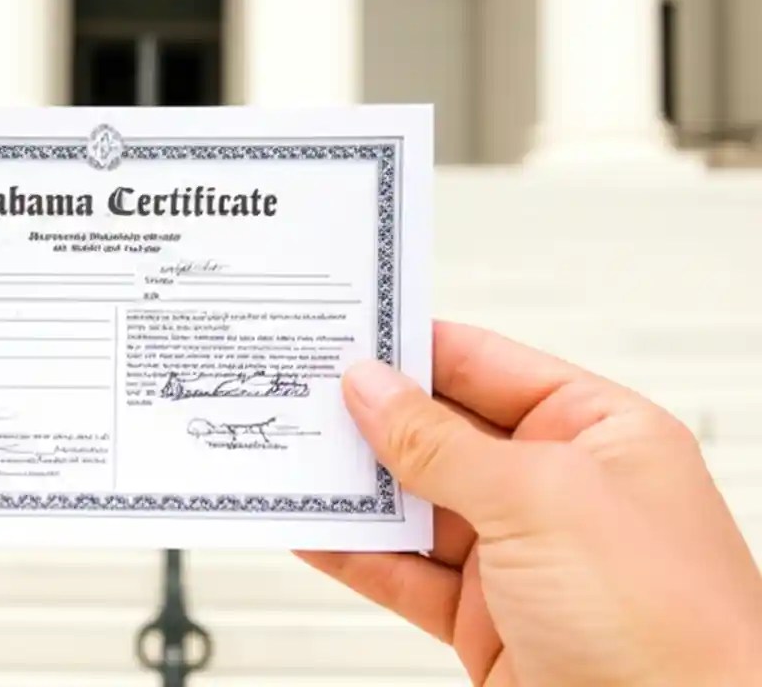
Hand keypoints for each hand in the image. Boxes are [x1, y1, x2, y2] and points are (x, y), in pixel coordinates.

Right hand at [299, 322, 761, 685]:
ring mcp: (520, 557)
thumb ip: (443, 444)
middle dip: (370, 418)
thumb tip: (373, 390)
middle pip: (440, 434)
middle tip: (299, 395)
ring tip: (293, 460)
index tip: (344, 335)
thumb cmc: (671, 629)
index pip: (485, 364)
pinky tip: (314, 531)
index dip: (413, 347)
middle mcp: (558, 490)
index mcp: (598, 433)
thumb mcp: (542, 502)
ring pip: (414, 507)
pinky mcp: (487, 621)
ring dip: (354, 489)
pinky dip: (355, 554)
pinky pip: (405, 573)